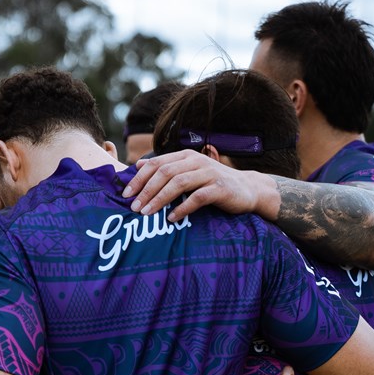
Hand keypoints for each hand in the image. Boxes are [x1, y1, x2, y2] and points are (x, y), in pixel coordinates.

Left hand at [122, 150, 269, 221]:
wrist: (247, 189)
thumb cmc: (214, 184)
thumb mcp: (189, 172)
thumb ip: (167, 168)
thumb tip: (139, 166)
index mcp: (185, 156)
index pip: (156, 164)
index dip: (139, 178)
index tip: (126, 194)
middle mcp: (195, 161)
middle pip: (164, 173)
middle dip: (146, 190)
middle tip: (133, 207)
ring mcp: (208, 174)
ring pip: (178, 183)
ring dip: (159, 199)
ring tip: (146, 213)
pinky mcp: (219, 188)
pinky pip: (197, 198)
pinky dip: (182, 208)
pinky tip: (171, 218)